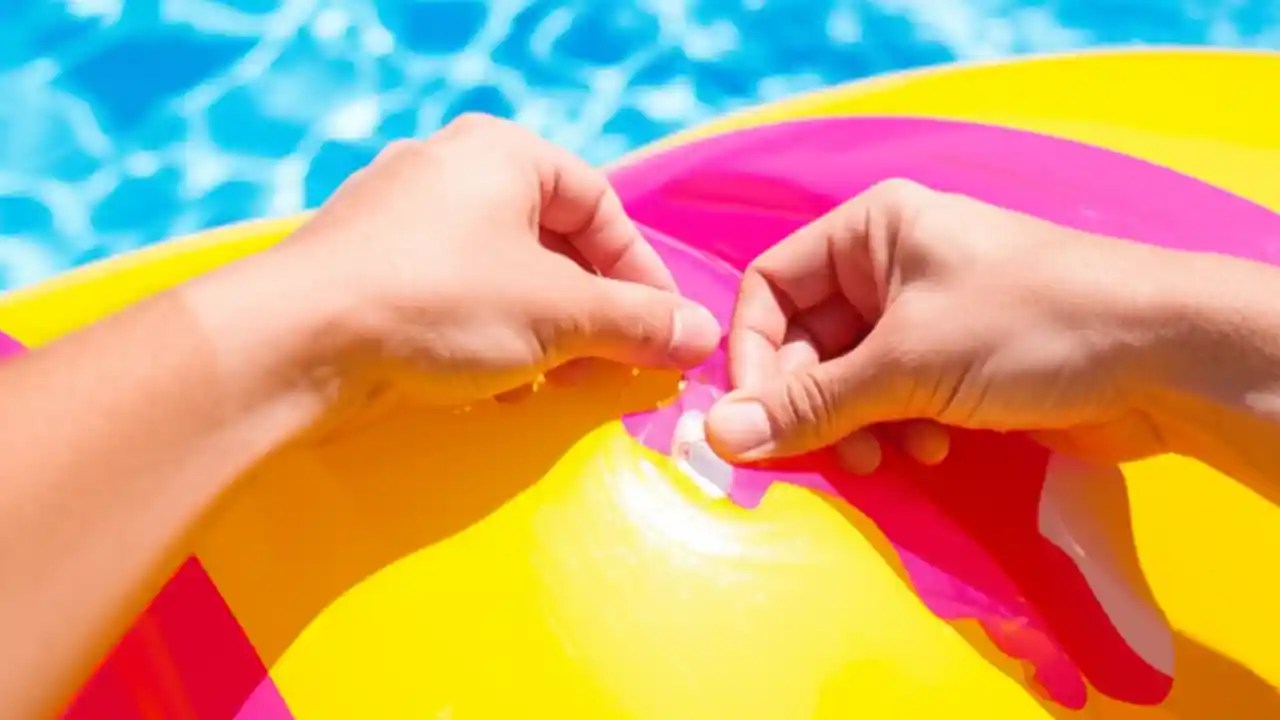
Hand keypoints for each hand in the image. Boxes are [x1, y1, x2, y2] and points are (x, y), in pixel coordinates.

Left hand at [263, 114, 719, 406]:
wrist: (292, 345)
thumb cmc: (438, 304)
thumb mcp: (558, 314)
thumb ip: (637, 323)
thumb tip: (701, 338)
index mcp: (501, 152)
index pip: (600, 206)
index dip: (641, 273)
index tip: (664, 332)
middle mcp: (446, 168)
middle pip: (550, 240)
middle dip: (589, 310)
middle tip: (614, 364)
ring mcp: (395, 216)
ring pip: (498, 273)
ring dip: (539, 331)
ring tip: (553, 381)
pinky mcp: (362, 267)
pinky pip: (448, 295)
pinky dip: (482, 337)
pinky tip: (488, 388)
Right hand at [705, 179, 1184, 472]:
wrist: (1163, 358)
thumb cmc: (1027, 326)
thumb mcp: (906, 363)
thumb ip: (810, 405)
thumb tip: (717, 438)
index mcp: (871, 231)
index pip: (770, 288)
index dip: (755, 355)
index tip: (756, 418)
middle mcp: (889, 267)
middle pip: (807, 342)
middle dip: (814, 402)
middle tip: (831, 452)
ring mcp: (923, 318)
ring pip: (846, 379)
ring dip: (856, 425)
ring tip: (887, 454)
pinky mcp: (953, 365)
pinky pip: (891, 400)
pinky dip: (897, 429)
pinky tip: (933, 449)